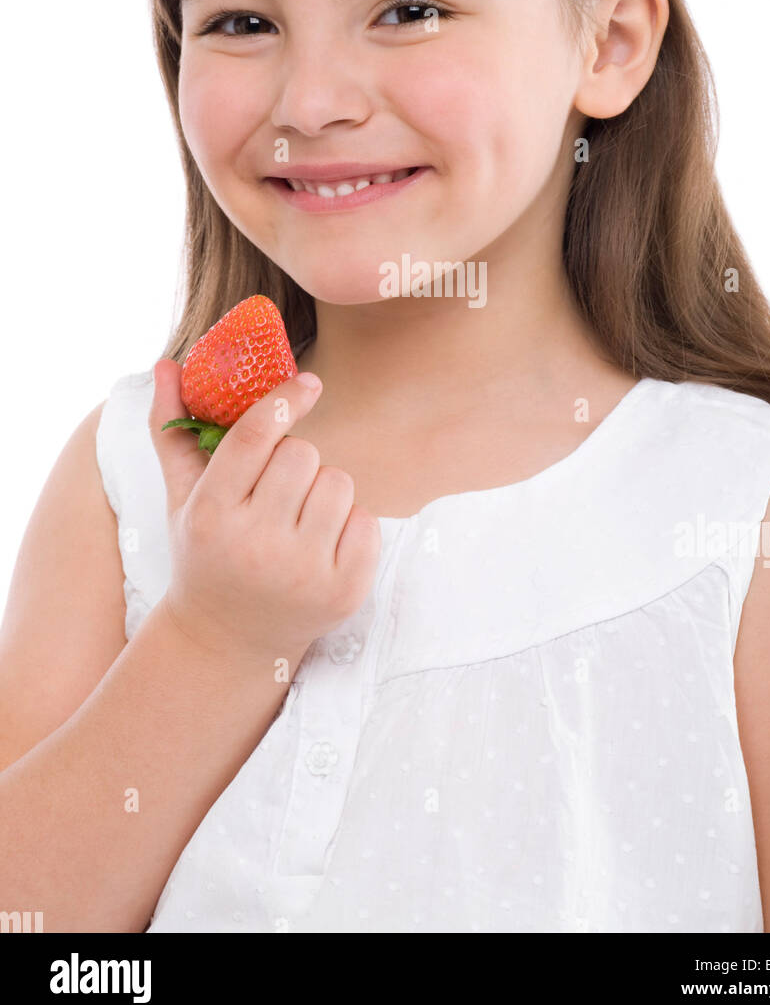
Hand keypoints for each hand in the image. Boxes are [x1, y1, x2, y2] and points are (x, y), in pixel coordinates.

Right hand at [148, 360, 380, 665]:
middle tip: (277, 494)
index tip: (309, 383)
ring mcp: (302, 573)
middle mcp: (255, 545)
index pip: (256, 435)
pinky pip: (367, 520)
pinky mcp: (343, 593)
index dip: (285, 400)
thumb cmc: (206, 553)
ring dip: (323, 491)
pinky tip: (321, 547)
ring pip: (338, 482)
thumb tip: (168, 362)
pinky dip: (350, 525)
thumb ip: (173, 429)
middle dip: (294, 463)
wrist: (227, 642)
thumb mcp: (182, 498)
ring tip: (297, 522)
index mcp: (211, 515)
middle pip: (303, 454)